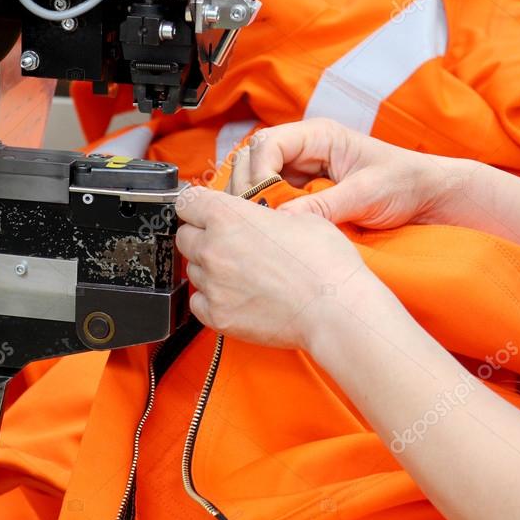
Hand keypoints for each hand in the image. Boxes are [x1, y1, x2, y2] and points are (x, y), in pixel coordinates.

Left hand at [176, 187, 383, 351]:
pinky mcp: (217, 316)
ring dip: (208, 269)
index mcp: (228, 216)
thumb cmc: (325, 263)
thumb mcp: (297, 217)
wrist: (335, 309)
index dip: (197, 207)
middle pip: (184, 237)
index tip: (204, 212)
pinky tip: (235, 297)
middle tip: (227, 244)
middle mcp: (213, 248)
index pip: (187, 203)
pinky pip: (198, 303)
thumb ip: (261, 215)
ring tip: (240, 274)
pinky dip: (211, 300)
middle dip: (201, 237)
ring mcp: (212, 285)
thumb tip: (256, 219)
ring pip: (193, 270)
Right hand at [229, 119, 469, 228]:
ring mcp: (302, 171)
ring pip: (258, 178)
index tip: (261, 203)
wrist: (429, 199)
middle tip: (254, 218)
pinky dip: (267, 212)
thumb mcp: (366, 195)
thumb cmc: (406, 185)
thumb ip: (323, 207)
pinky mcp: (304, 192)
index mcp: (319, 136)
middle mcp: (305, 149)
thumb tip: (283, 220)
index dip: (257, 172)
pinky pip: (273, 198)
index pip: (268, 143)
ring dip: (254, 201)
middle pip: (253, 159)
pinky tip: (272, 229)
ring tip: (261, 225)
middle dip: (248, 187)